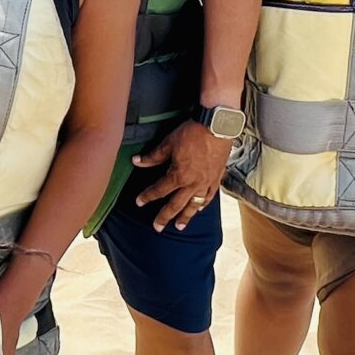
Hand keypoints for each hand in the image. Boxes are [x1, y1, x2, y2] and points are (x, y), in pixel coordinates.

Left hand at [133, 117, 232, 231]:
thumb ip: (153, 156)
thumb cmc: (193, 133)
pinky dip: (204, 204)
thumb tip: (136, 161)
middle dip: (165, 217)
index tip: (139, 202)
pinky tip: (200, 208)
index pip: (159, 190)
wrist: (217, 126)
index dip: (147, 197)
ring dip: (186, 217)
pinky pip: (210, 196)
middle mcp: (192, 184)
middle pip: (176, 205)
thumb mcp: (168, 143)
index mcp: (179, 176)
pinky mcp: (217, 178)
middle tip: (157, 228)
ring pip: (194, 205)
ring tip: (180, 226)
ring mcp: (206, 183)